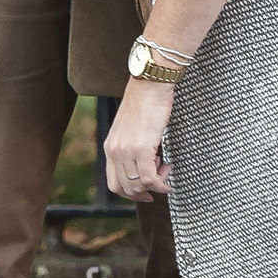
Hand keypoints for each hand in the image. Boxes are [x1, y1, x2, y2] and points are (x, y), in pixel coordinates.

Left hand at [104, 78, 175, 202]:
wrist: (150, 84)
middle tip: (159, 181)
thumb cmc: (144, 102)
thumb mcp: (130, 128)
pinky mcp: (142, 148)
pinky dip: (160, 183)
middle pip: (125, 188)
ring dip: (154, 185)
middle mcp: (114, 151)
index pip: (113, 183)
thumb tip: (146, 165)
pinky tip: (168, 177)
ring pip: (137, 185)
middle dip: (144, 192)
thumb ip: (131, 147)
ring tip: (165, 170)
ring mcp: (126, 151)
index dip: (130, 193)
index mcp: (110, 146)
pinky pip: (149, 178)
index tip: (144, 193)